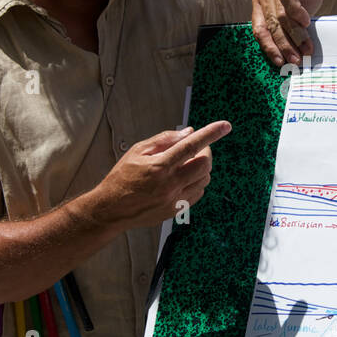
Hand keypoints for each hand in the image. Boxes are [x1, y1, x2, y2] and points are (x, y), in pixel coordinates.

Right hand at [91, 121, 230, 228]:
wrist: (111, 210)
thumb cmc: (121, 178)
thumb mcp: (137, 151)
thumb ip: (164, 139)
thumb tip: (189, 132)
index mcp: (159, 167)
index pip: (191, 146)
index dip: (211, 134)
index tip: (225, 126)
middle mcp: (170, 185)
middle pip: (205, 164)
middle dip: (206, 151)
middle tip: (196, 147)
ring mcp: (174, 200)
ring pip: (204, 179)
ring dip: (202, 167)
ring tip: (187, 163)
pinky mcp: (176, 211)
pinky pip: (198, 193)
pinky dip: (197, 182)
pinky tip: (184, 178)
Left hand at [252, 0, 336, 65]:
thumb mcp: (294, 13)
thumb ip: (289, 28)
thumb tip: (291, 54)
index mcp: (260, 4)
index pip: (259, 31)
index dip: (268, 48)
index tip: (279, 62)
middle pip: (271, 26)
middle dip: (284, 46)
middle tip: (295, 60)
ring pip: (281, 18)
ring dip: (296, 36)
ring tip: (306, 49)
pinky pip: (289, 2)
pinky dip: (298, 15)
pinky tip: (306, 23)